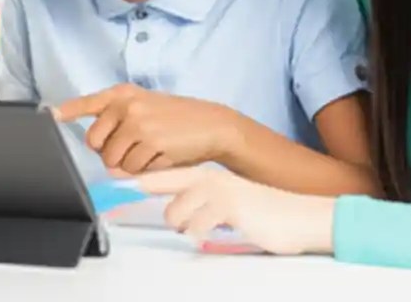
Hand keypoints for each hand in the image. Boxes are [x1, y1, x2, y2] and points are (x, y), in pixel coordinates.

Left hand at [55, 84, 242, 173]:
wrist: (213, 125)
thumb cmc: (178, 119)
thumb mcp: (146, 106)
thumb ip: (119, 118)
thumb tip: (96, 146)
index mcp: (124, 94)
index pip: (89, 103)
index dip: (68, 111)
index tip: (50, 114)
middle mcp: (127, 105)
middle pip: (95, 144)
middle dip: (110, 154)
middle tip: (133, 148)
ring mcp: (139, 123)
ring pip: (113, 161)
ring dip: (130, 164)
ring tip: (151, 150)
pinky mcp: (151, 142)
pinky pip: (133, 169)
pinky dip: (146, 170)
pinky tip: (162, 156)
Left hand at [137, 166, 336, 255]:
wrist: (297, 216)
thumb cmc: (260, 211)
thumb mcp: (226, 200)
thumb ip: (199, 200)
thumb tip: (172, 210)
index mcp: (204, 174)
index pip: (161, 174)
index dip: (136, 182)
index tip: (113, 187)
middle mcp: (208, 178)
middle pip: (165, 193)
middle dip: (170, 210)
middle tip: (180, 215)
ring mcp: (217, 191)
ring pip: (177, 215)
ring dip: (190, 228)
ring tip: (213, 227)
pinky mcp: (228, 207)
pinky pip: (198, 228)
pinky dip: (205, 236)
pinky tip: (223, 231)